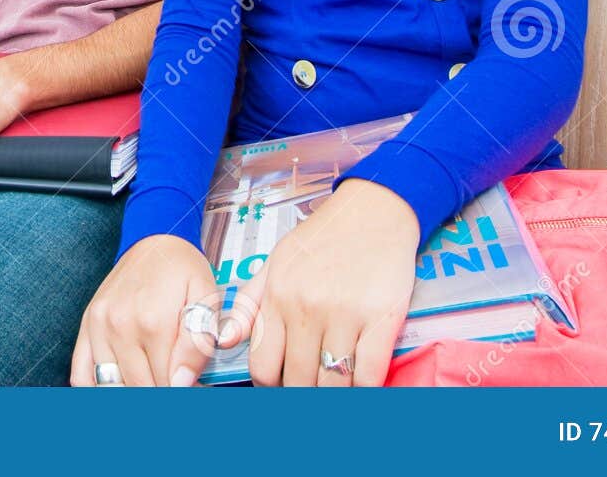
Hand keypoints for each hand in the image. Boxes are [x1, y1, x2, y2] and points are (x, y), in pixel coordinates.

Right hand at [71, 235, 231, 386]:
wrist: (154, 238)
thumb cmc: (183, 270)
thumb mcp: (206, 298)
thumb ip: (198, 342)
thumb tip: (181, 383)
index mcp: (154, 322)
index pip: (167, 385)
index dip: (183, 394)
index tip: (194, 392)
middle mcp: (120, 326)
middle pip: (139, 389)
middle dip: (161, 396)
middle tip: (176, 388)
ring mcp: (98, 327)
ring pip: (110, 388)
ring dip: (132, 395)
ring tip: (151, 385)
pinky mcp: (86, 326)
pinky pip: (81, 375)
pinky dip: (96, 391)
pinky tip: (119, 388)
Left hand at [222, 179, 420, 386]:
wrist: (373, 209)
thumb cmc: (322, 239)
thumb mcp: (274, 262)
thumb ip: (248, 304)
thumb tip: (225, 342)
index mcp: (278, 297)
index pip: (263, 367)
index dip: (271, 386)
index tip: (282, 385)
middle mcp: (307, 308)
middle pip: (298, 381)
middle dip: (302, 394)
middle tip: (310, 392)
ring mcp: (345, 314)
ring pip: (333, 384)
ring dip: (334, 397)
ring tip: (335, 391)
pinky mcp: (381, 318)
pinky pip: (369, 374)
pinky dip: (365, 390)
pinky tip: (361, 387)